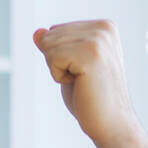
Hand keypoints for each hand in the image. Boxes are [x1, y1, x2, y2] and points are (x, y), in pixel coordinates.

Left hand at [32, 20, 142, 147]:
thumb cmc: (89, 96)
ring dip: (58, 70)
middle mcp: (104, 27)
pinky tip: (80, 83)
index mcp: (103, 26)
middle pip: (50, 37)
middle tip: (81, 78)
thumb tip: (37, 32)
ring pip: (49, 46)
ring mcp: (99, 38)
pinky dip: (58, 76)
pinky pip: (52, 59)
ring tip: (82, 80)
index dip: (58, 56)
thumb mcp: (68, 65)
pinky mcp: (91, 52)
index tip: (81, 70)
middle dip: (56, 62)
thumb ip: (54, 46)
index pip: (55, 31)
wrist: (110, 121)